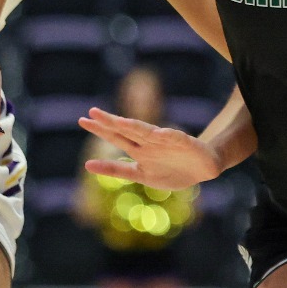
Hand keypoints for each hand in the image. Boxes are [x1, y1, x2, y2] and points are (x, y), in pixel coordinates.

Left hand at [79, 108, 224, 188]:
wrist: (203, 169)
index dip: (100, 130)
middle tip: (92, 111)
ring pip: (148, 132)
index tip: (82, 120)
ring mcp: (166, 142)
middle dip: (110, 122)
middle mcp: (149, 143)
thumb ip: (116, 170)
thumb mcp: (140, 175)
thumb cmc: (171, 171)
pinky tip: (160, 134)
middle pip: (127, 130)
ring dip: (135, 127)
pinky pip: (176, 138)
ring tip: (120, 122)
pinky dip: (169, 136)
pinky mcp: (185, 143)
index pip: (115, 138)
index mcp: (139, 151)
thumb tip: (86, 165)